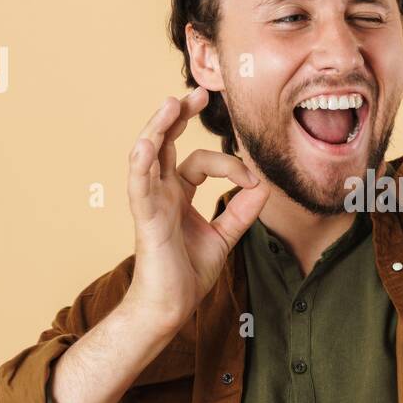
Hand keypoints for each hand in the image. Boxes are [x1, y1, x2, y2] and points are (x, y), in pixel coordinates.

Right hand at [122, 88, 269, 329]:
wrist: (170, 308)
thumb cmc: (188, 275)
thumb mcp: (224, 237)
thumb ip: (242, 212)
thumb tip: (264, 187)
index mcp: (177, 195)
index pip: (200, 162)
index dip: (230, 165)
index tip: (254, 181)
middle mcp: (161, 193)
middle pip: (165, 143)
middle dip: (177, 116)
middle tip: (196, 94)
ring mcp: (150, 202)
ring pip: (149, 155)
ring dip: (158, 127)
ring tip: (172, 103)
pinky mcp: (145, 217)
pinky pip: (139, 185)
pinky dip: (141, 163)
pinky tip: (147, 143)